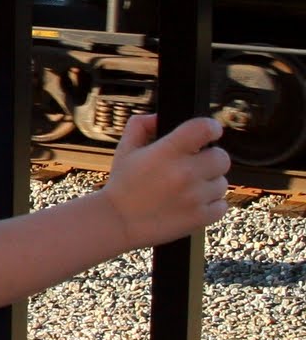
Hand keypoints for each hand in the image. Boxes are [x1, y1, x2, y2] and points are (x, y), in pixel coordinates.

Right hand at [102, 114, 229, 248]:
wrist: (118, 222)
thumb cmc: (122, 184)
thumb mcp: (125, 149)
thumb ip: (141, 125)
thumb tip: (160, 117)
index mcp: (167, 152)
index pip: (204, 128)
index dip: (211, 128)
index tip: (210, 132)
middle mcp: (185, 173)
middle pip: (222, 157)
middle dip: (210, 159)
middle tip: (194, 166)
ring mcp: (195, 197)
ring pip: (221, 182)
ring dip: (208, 183)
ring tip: (187, 188)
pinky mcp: (201, 217)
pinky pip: (221, 204)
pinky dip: (210, 204)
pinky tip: (192, 203)